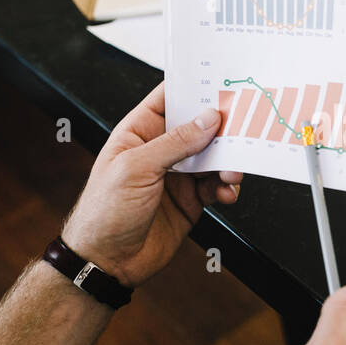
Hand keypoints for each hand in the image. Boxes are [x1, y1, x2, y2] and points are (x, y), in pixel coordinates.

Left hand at [61, 83, 241, 287]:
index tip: (220, 82)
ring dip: (228, 162)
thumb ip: (175, 143)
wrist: (106, 262)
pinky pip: (216, 186)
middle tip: (242, 129)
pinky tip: (226, 192)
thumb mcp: (136, 168)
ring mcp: (177, 176)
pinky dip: (226, 187)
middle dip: (222, 128)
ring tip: (232, 172)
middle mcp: (160, 150)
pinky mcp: (190, 201)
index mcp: (139, 132)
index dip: (193, 88)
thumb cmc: (103, 212)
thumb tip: (206, 119)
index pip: (169, 99)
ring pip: (213, 157)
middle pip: (199, 127)